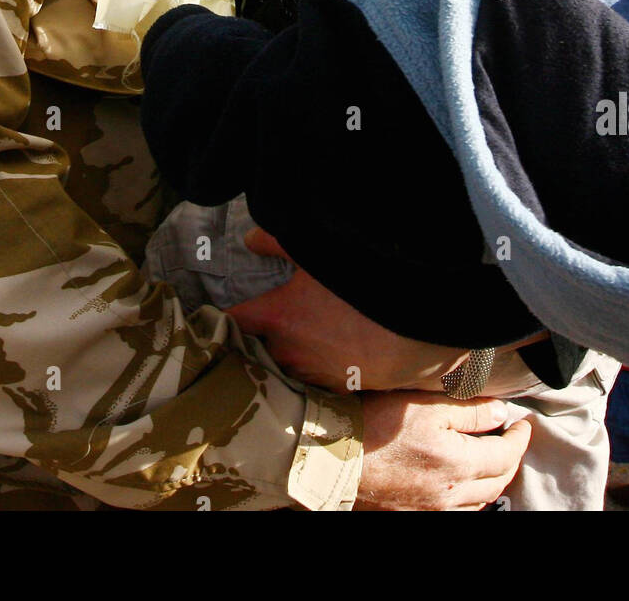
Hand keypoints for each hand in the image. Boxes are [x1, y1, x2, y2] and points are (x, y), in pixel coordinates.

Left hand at [226, 230, 466, 391]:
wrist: (418, 329)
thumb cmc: (367, 287)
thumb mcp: (320, 256)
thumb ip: (278, 243)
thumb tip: (249, 239)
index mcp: (275, 320)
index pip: (227, 324)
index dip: (214, 319)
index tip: (210, 312)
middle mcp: (286, 355)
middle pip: (252, 350)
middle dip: (251, 337)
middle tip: (257, 319)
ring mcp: (312, 376)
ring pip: (282, 367)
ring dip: (282, 354)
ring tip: (295, 334)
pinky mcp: (338, 390)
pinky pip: (312, 379)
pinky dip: (312, 367)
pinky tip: (325, 350)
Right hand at [356, 393, 531, 510]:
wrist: (335, 458)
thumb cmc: (377, 425)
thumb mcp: (425, 405)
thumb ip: (468, 410)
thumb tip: (501, 414)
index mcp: (458, 465)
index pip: (505, 455)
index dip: (520, 439)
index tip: (524, 424)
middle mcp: (451, 495)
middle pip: (497, 482)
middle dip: (512, 460)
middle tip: (513, 440)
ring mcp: (433, 510)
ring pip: (480, 503)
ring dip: (494, 482)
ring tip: (494, 461)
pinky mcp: (415, 515)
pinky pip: (458, 513)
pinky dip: (472, 500)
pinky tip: (465, 486)